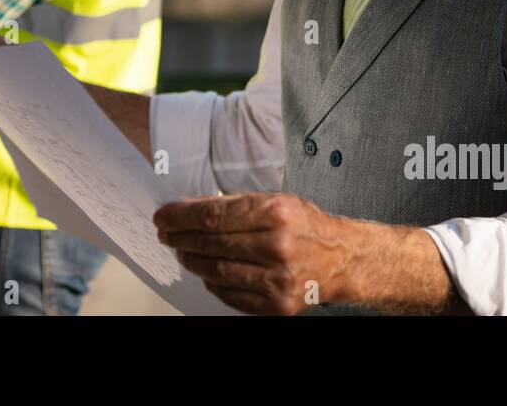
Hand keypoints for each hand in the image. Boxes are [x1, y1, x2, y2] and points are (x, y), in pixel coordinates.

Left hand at [154, 192, 354, 315]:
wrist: (341, 259)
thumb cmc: (306, 226)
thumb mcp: (275, 201)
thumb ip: (234, 205)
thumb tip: (189, 209)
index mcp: (277, 214)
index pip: (214, 216)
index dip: (182, 217)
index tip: (164, 216)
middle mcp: (278, 247)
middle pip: (211, 244)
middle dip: (181, 238)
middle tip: (166, 233)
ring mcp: (278, 280)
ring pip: (217, 272)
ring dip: (192, 261)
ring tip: (183, 252)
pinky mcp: (277, 305)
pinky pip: (230, 295)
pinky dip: (213, 283)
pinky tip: (206, 271)